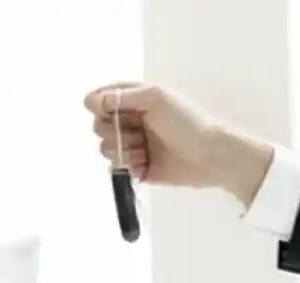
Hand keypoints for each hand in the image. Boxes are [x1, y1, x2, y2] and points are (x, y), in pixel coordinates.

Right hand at [83, 83, 274, 207]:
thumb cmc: (187, 122)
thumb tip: (88, 100)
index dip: (100, 106)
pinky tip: (144, 166)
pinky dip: (128, 167)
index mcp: (138, 100)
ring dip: (122, 150)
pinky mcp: (139, 168)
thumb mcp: (156, 99)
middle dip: (112, 131)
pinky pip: (118, 168)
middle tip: (135, 133)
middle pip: (100, 125)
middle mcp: (134, 121)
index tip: (107, 112)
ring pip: (106, 148)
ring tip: (143, 151)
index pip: (104, 99)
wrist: (211, 156)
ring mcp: (136, 145)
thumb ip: (121, 97)